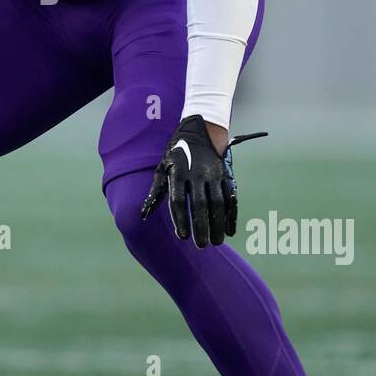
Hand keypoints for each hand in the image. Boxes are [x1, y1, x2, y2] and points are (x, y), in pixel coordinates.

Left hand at [141, 115, 266, 247]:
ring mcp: (214, 175)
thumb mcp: (162, 167)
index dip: (181, 219)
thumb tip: (144, 214)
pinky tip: (229, 230)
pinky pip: (231, 197)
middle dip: (201, 226)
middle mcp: (197, 174)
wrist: (200, 130)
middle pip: (200, 204)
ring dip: (218, 224)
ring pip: (218, 203)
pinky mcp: (226, 175)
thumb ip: (155, 192)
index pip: (179, 200)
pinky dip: (231, 215)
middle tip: (201, 245)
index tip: (182, 236)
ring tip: (215, 242)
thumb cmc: (177, 154)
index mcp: (178, 173)